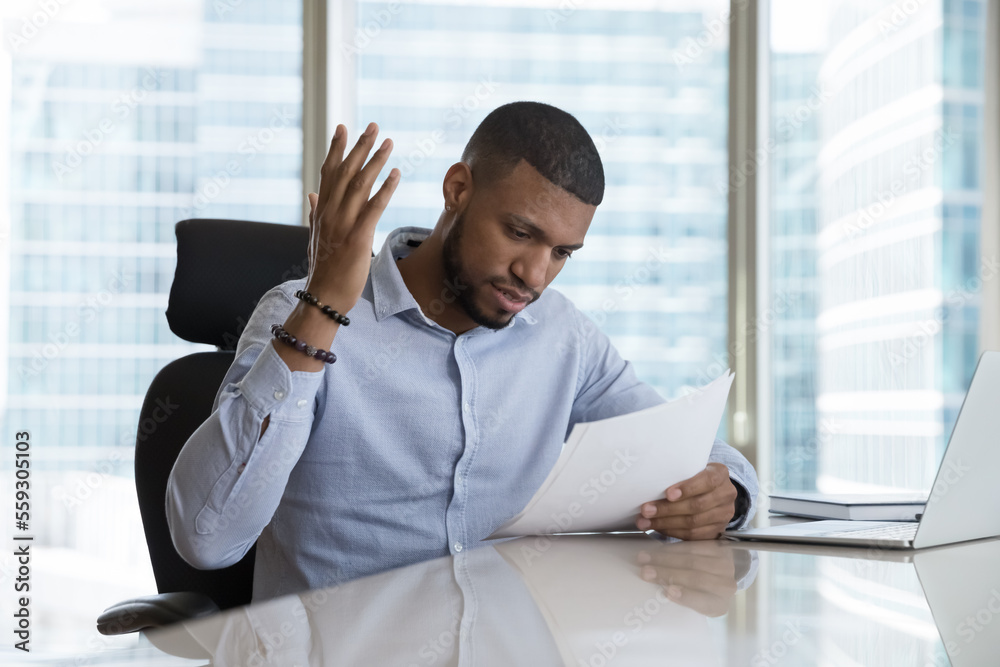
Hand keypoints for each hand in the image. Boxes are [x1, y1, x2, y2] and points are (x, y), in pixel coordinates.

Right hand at [305, 122, 399, 311]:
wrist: (323, 297)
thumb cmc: (323, 269)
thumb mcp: (315, 237)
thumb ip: (315, 213)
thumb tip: (311, 194)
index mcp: (321, 212)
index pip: (328, 172)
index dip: (336, 148)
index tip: (342, 127)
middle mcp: (330, 213)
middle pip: (345, 172)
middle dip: (360, 146)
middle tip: (374, 126)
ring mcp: (343, 224)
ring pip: (360, 184)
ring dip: (376, 161)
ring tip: (389, 143)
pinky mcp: (358, 237)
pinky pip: (374, 208)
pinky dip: (385, 189)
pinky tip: (396, 174)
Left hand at [635, 463, 737, 539]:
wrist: (713, 491)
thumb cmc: (696, 476)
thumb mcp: (693, 467)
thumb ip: (679, 472)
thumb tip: (648, 480)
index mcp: (720, 474)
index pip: (707, 481)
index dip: (688, 488)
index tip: (668, 494)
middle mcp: (726, 494)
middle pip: (697, 505)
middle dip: (667, 509)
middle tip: (646, 510)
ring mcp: (723, 515)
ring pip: (693, 523)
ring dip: (665, 523)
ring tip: (645, 521)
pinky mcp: (717, 531)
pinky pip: (693, 535)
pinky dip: (672, 532)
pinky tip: (658, 528)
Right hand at [636, 540, 737, 616]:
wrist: (720, 573)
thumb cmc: (701, 592)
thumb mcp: (695, 603)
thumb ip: (682, 598)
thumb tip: (657, 588)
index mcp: (718, 606)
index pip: (703, 602)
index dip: (686, 596)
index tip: (668, 591)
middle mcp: (726, 587)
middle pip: (695, 578)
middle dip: (667, 573)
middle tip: (645, 571)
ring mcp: (724, 565)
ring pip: (691, 560)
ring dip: (664, 558)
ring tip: (644, 557)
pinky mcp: (718, 548)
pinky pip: (691, 546)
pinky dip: (672, 548)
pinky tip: (658, 550)